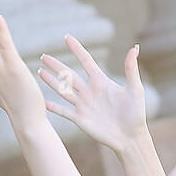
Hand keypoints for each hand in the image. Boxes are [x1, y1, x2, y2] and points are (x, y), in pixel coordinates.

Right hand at [40, 36, 147, 154]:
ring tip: (39, 72)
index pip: (86, 61)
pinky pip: (63, 111)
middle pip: (69, 74)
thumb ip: (131, 69)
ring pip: (63, 90)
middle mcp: (90, 91)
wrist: (130, 138)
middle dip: (56, 65)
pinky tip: (41, 101)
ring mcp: (83, 105)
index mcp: (101, 82)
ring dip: (51, 81)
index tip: (67, 37)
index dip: (77, 49)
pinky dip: (52, 107)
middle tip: (44, 56)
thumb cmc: (136, 114)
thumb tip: (135, 47)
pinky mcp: (80, 119)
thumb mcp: (135, 89)